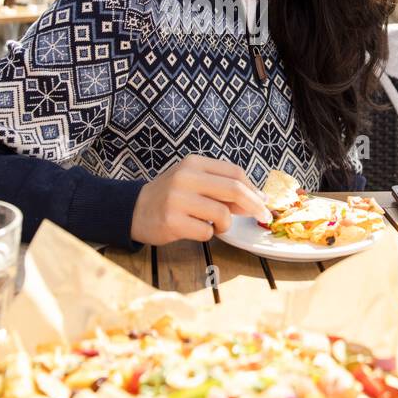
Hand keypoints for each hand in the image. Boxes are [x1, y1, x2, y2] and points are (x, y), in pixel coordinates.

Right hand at [130, 155, 272, 245]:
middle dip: (254, 206)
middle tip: (264, 217)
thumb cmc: (170, 196)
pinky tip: (194, 229)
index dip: (253, 189)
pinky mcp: (172, 221)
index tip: (263, 202)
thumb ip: (221, 187)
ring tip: (213, 224)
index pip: (234, 172)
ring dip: (225, 224)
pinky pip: (206, 231)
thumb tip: (257, 199)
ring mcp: (178, 199)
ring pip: (222, 214)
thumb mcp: (193, 182)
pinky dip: (208, 234)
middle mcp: (185, 177)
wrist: (133, 210)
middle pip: (234, 189)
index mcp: (193, 163)